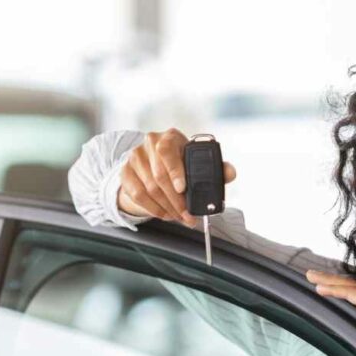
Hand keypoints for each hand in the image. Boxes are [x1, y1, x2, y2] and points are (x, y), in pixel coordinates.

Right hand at [117, 128, 237, 225]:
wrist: (153, 166)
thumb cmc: (181, 164)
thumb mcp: (198, 164)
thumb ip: (217, 168)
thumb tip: (230, 173)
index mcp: (170, 137)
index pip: (167, 150)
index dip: (175, 171)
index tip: (183, 189)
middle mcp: (149, 143)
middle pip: (159, 175)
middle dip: (176, 200)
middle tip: (188, 216)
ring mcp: (135, 157)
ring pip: (149, 188)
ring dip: (167, 208)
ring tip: (180, 218)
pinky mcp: (125, 172)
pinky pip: (138, 195)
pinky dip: (153, 208)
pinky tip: (165, 214)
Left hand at [305, 270, 355, 355]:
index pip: (355, 294)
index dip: (341, 288)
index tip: (327, 286)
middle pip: (348, 286)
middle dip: (329, 279)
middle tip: (312, 275)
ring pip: (346, 286)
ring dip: (326, 280)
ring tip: (310, 276)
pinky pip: (348, 294)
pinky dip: (333, 290)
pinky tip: (320, 289)